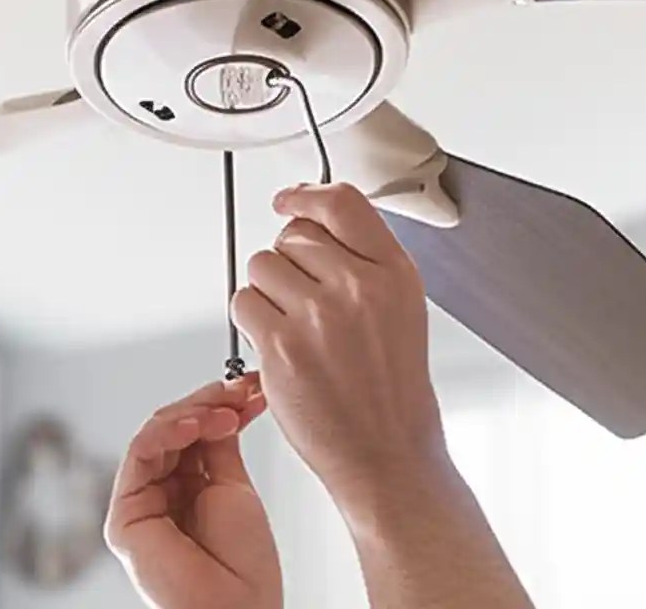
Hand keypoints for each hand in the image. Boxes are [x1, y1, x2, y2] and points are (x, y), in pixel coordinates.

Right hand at [104, 375, 280, 608]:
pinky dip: (166, 430)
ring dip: (192, 413)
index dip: (219, 405)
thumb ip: (219, 446)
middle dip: (208, 403)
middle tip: (241, 390)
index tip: (251, 388)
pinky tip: (196, 423)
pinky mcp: (124, 516)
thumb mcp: (235, 487)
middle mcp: (161, 495)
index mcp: (188, 491)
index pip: (193, 434)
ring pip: (154, 435)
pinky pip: (138, 456)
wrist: (238, 607)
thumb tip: (221, 405)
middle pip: (172, 430)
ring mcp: (141, 504)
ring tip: (227, 409)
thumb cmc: (243, 566)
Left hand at [231, 183, 447, 515]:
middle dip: (289, 263)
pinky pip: (244, 302)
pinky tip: (279, 345)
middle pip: (293, 235)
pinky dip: (252, 321)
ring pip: (262, 265)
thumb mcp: (401, 307)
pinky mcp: (282, 345)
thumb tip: (311, 217)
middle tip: (306, 304)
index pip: (342, 203)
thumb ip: (362, 259)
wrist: (387, 451)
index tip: (289, 200)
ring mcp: (319, 315)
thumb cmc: (390, 386)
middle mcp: (359, 287)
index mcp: (393, 272)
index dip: (306, 196)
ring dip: (267, 293)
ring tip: (295, 328)